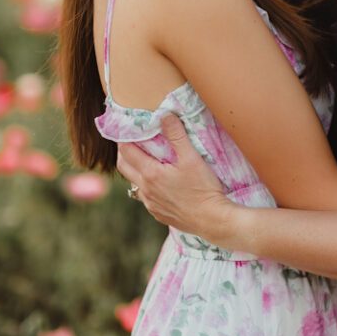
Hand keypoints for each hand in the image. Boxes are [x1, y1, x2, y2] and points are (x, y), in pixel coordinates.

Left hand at [115, 115, 234, 245]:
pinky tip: (161, 183)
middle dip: (124, 152)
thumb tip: (164, 115)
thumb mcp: (192, 158)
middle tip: (132, 141)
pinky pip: (146, 198)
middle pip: (124, 167)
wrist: (213, 220)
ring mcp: (151, 204)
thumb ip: (177, 135)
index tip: (127, 128)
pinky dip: (147, 186)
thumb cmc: (203, 189)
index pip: (126, 151)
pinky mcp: (159, 214)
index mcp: (150, 174)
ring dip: (136, 170)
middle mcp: (146, 190)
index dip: (123, 138)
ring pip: (134, 183)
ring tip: (147, 160)